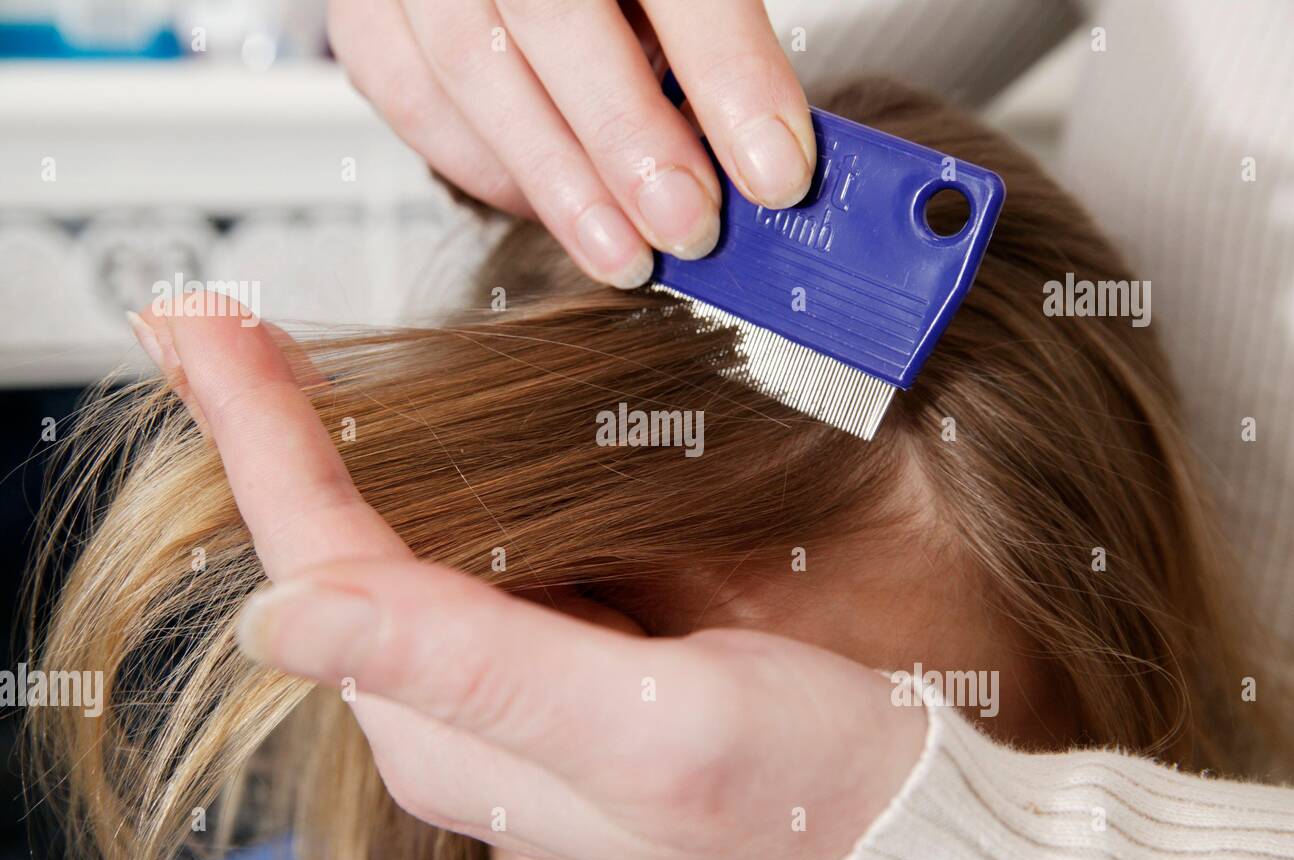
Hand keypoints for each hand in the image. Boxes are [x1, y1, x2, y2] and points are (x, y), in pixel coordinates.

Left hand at [131, 294, 924, 859]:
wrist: (890, 825)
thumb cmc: (803, 790)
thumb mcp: (648, 724)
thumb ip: (474, 669)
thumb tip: (282, 614)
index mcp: (456, 728)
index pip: (316, 562)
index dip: (257, 437)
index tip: (206, 334)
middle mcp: (457, 719)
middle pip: (325, 554)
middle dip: (263, 434)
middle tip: (212, 332)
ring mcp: (502, 695)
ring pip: (380, 556)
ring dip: (323, 454)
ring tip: (271, 370)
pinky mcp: (551, 670)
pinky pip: (448, 569)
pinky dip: (410, 489)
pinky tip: (401, 450)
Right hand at [327, 0, 816, 287]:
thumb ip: (711, 35)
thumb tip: (764, 151)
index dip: (729, 74)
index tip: (777, 173)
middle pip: (554, 15)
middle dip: (628, 143)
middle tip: (688, 227)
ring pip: (467, 67)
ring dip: (556, 181)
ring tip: (622, 251)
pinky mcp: (366, 5)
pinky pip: (404, 90)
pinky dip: (477, 163)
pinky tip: (541, 204)